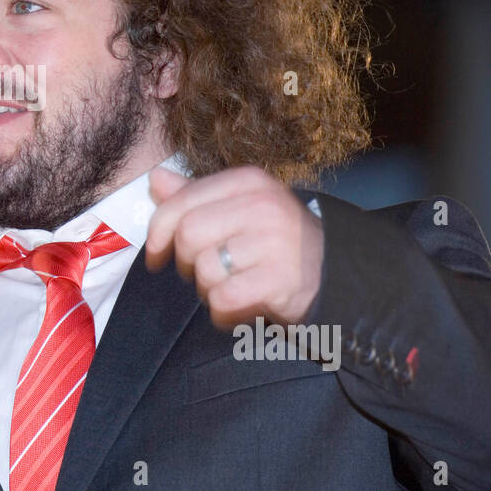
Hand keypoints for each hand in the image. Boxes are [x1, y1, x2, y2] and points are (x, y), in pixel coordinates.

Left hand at [145, 165, 323, 328]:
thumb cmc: (274, 240)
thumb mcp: (240, 207)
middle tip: (201, 273)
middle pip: (188, 236)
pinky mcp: (280, 280)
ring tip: (229, 286)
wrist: (335, 272)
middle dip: (185, 263)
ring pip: (204, 270)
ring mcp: (274, 242)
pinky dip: (222, 312)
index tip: (155, 254)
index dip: (158, 233)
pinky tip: (238, 306)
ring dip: (207, 289)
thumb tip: (155, 179)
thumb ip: (196, 195)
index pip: (180, 202)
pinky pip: (223, 299)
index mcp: (247, 181)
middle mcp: (262, 205)